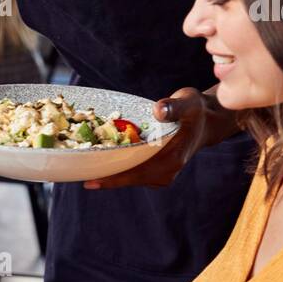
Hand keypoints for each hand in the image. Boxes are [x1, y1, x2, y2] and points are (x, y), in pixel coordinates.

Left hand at [83, 86, 235, 189]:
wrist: (206, 121)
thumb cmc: (195, 109)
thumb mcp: (188, 101)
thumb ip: (174, 106)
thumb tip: (158, 110)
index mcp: (172, 158)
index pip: (137, 171)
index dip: (113, 176)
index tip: (90, 180)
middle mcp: (167, 171)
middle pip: (129, 178)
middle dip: (104, 177)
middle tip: (76, 174)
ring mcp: (162, 174)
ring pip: (129, 177)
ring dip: (108, 174)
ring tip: (82, 170)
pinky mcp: (157, 172)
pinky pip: (133, 173)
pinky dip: (117, 169)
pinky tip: (99, 162)